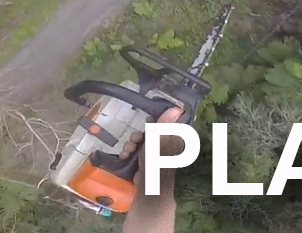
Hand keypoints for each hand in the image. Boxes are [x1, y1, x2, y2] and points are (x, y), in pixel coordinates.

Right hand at [119, 107, 183, 232]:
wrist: (149, 193)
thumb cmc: (156, 166)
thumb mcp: (158, 142)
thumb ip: (165, 125)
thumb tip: (176, 107)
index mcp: (172, 142)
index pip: (165, 125)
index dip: (154, 122)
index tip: (144, 122)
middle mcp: (165, 149)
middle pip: (151, 134)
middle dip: (138, 135)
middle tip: (133, 141)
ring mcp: (155, 158)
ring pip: (141, 144)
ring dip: (131, 144)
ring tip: (126, 151)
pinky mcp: (146, 166)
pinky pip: (137, 154)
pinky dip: (130, 153)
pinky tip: (124, 157)